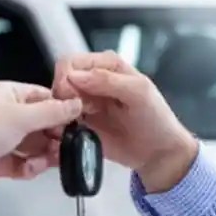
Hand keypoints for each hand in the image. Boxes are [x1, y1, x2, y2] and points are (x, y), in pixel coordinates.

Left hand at [0, 81, 82, 189]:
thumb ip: (52, 112)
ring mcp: (3, 140)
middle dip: (55, 138)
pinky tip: (28, 170)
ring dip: (44, 156)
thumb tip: (76, 104)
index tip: (78, 125)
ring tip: (44, 162)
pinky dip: (29, 169)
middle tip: (64, 148)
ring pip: (36, 148)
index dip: (63, 112)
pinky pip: (23, 165)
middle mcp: (8, 116)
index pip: (47, 99)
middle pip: (44, 126)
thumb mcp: (20, 116)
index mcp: (12, 95)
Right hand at [51, 51, 197, 192]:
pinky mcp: (81, 124)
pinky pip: (60, 121)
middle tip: (80, 113)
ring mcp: (85, 102)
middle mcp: (93, 80)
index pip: (71, 62)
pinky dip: (62, 127)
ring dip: (63, 113)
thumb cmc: (156, 120)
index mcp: (108, 65)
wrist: (158, 153)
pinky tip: (78, 133)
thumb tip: (74, 76)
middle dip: (63, 97)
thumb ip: (108, 80)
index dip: (67, 78)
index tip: (73, 97)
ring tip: (82, 124)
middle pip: (60, 80)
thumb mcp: (139, 93)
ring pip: (57, 101)